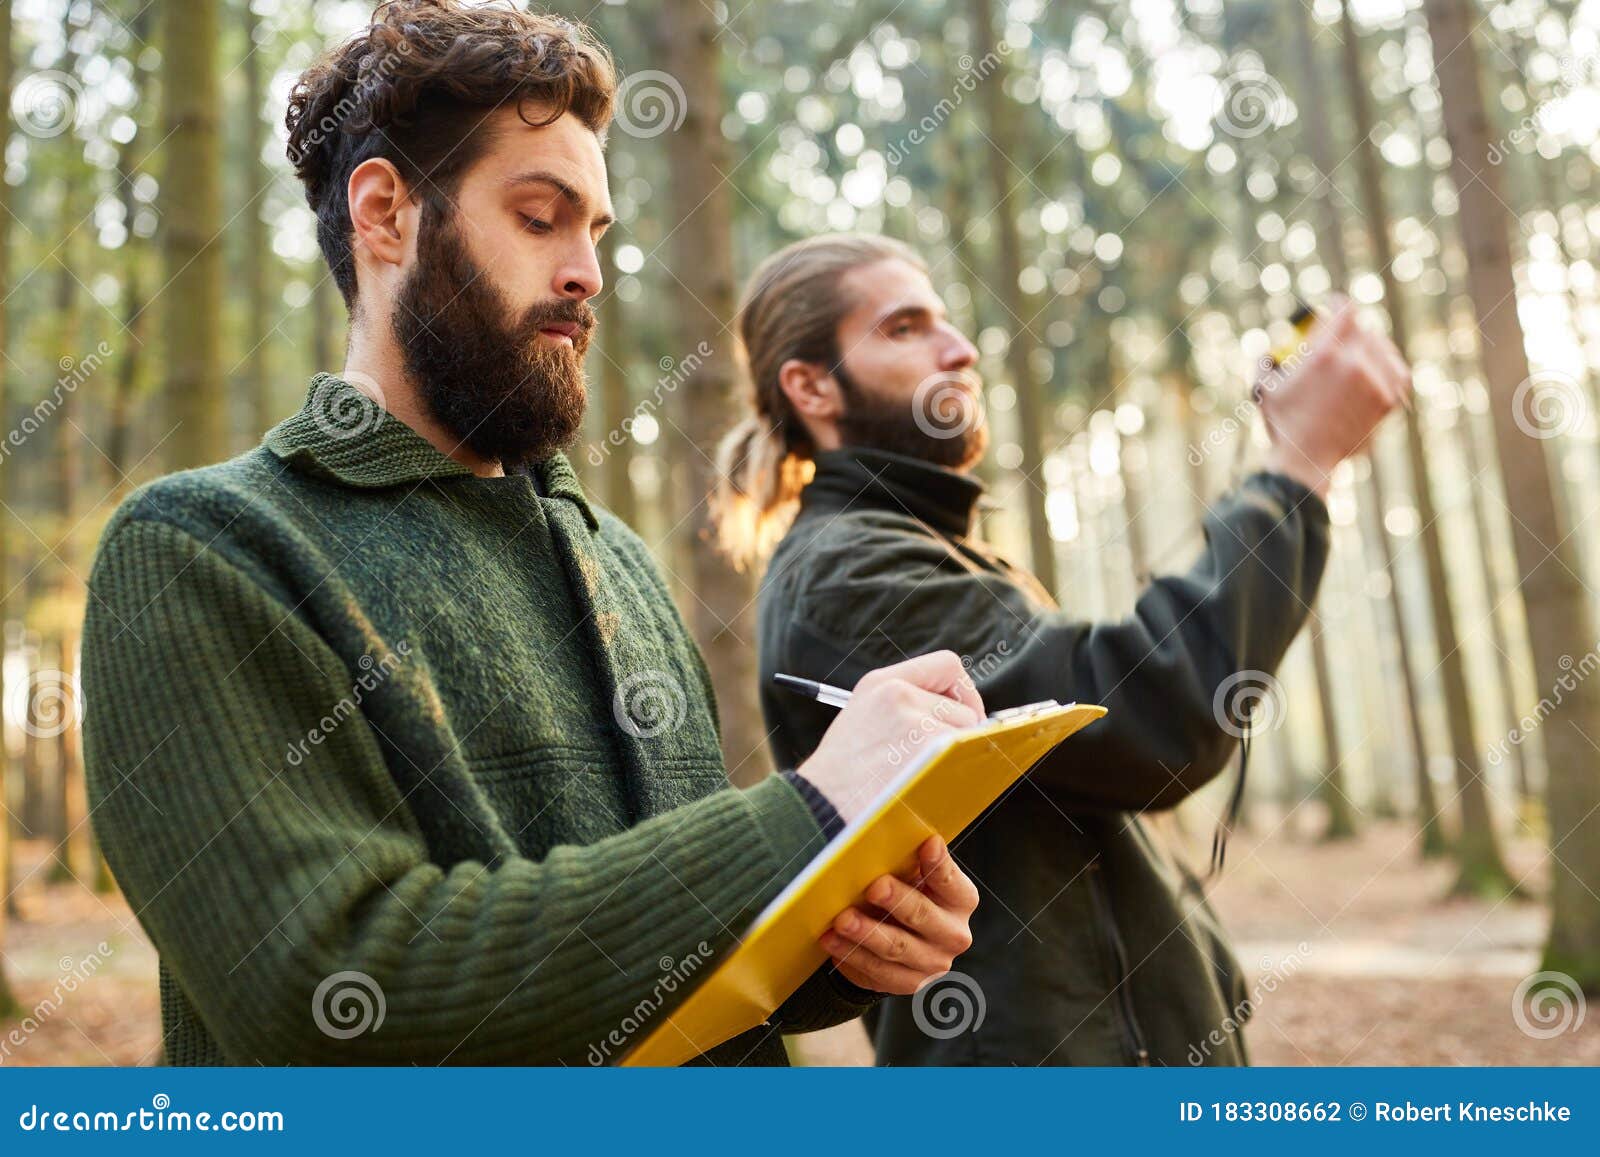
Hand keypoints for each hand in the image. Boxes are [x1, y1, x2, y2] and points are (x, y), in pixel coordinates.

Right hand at [795, 650, 984, 822]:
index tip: (961, 713)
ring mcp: (916, 720)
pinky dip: (959, 774)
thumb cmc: (842, 778)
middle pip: (964, 707)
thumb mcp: (864, 721)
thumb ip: (906, 707)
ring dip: (957, 758)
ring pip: (969, 735)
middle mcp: (899, 693)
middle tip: (938, 759)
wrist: (821, 808)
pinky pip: (968, 758)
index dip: (963, 691)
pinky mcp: (931, 747)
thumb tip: (955, 715)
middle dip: (959, 735)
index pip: (947, 665)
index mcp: (882, 683)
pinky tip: (932, 785)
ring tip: (925, 775)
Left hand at [820, 836, 978, 994]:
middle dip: (897, 901)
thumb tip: (877, 835)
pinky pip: (877, 969)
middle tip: (875, 887)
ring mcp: (934, 962)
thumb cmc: (903, 893)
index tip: (928, 845)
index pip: (950, 881)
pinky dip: (852, 953)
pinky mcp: (910, 982)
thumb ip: (905, 859)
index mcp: (960, 899)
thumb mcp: (909, 875)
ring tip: (842, 919)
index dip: (939, 864)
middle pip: (923, 916)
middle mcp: (954, 934)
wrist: (897, 939)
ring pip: (897, 946)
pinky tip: (832, 940)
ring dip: (867, 932)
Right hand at [1254, 295, 1411, 497]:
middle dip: (1353, 329)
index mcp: (1323, 354)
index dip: (1339, 304)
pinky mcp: (1389, 401)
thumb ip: (1266, 359)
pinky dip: (1391, 367)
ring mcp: (1376, 382)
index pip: (1345, 311)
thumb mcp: (1264, 388)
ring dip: (1373, 345)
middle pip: (1364, 329)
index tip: (1335, 305)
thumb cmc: (1282, 425)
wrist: (1306, 461)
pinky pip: (1399, 373)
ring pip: (1382, 349)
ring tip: (1364, 349)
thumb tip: (1271, 345)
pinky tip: (1382, 368)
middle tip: (1346, 333)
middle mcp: (1354, 363)